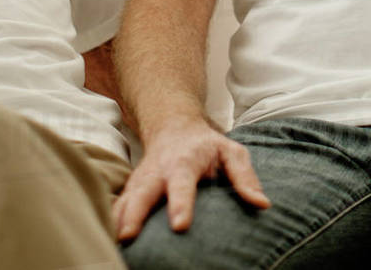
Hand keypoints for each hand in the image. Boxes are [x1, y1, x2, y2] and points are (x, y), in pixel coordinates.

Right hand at [111, 116, 268, 240]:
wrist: (173, 127)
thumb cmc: (207, 146)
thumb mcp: (232, 152)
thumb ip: (245, 177)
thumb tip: (262, 204)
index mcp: (185, 162)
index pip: (182, 185)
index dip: (181, 204)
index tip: (180, 226)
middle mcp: (158, 171)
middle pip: (144, 193)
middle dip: (135, 214)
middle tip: (129, 236)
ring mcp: (141, 180)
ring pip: (125, 200)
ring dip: (117, 220)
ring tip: (113, 243)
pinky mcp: (131, 189)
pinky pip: (118, 205)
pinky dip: (110, 220)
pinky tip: (107, 239)